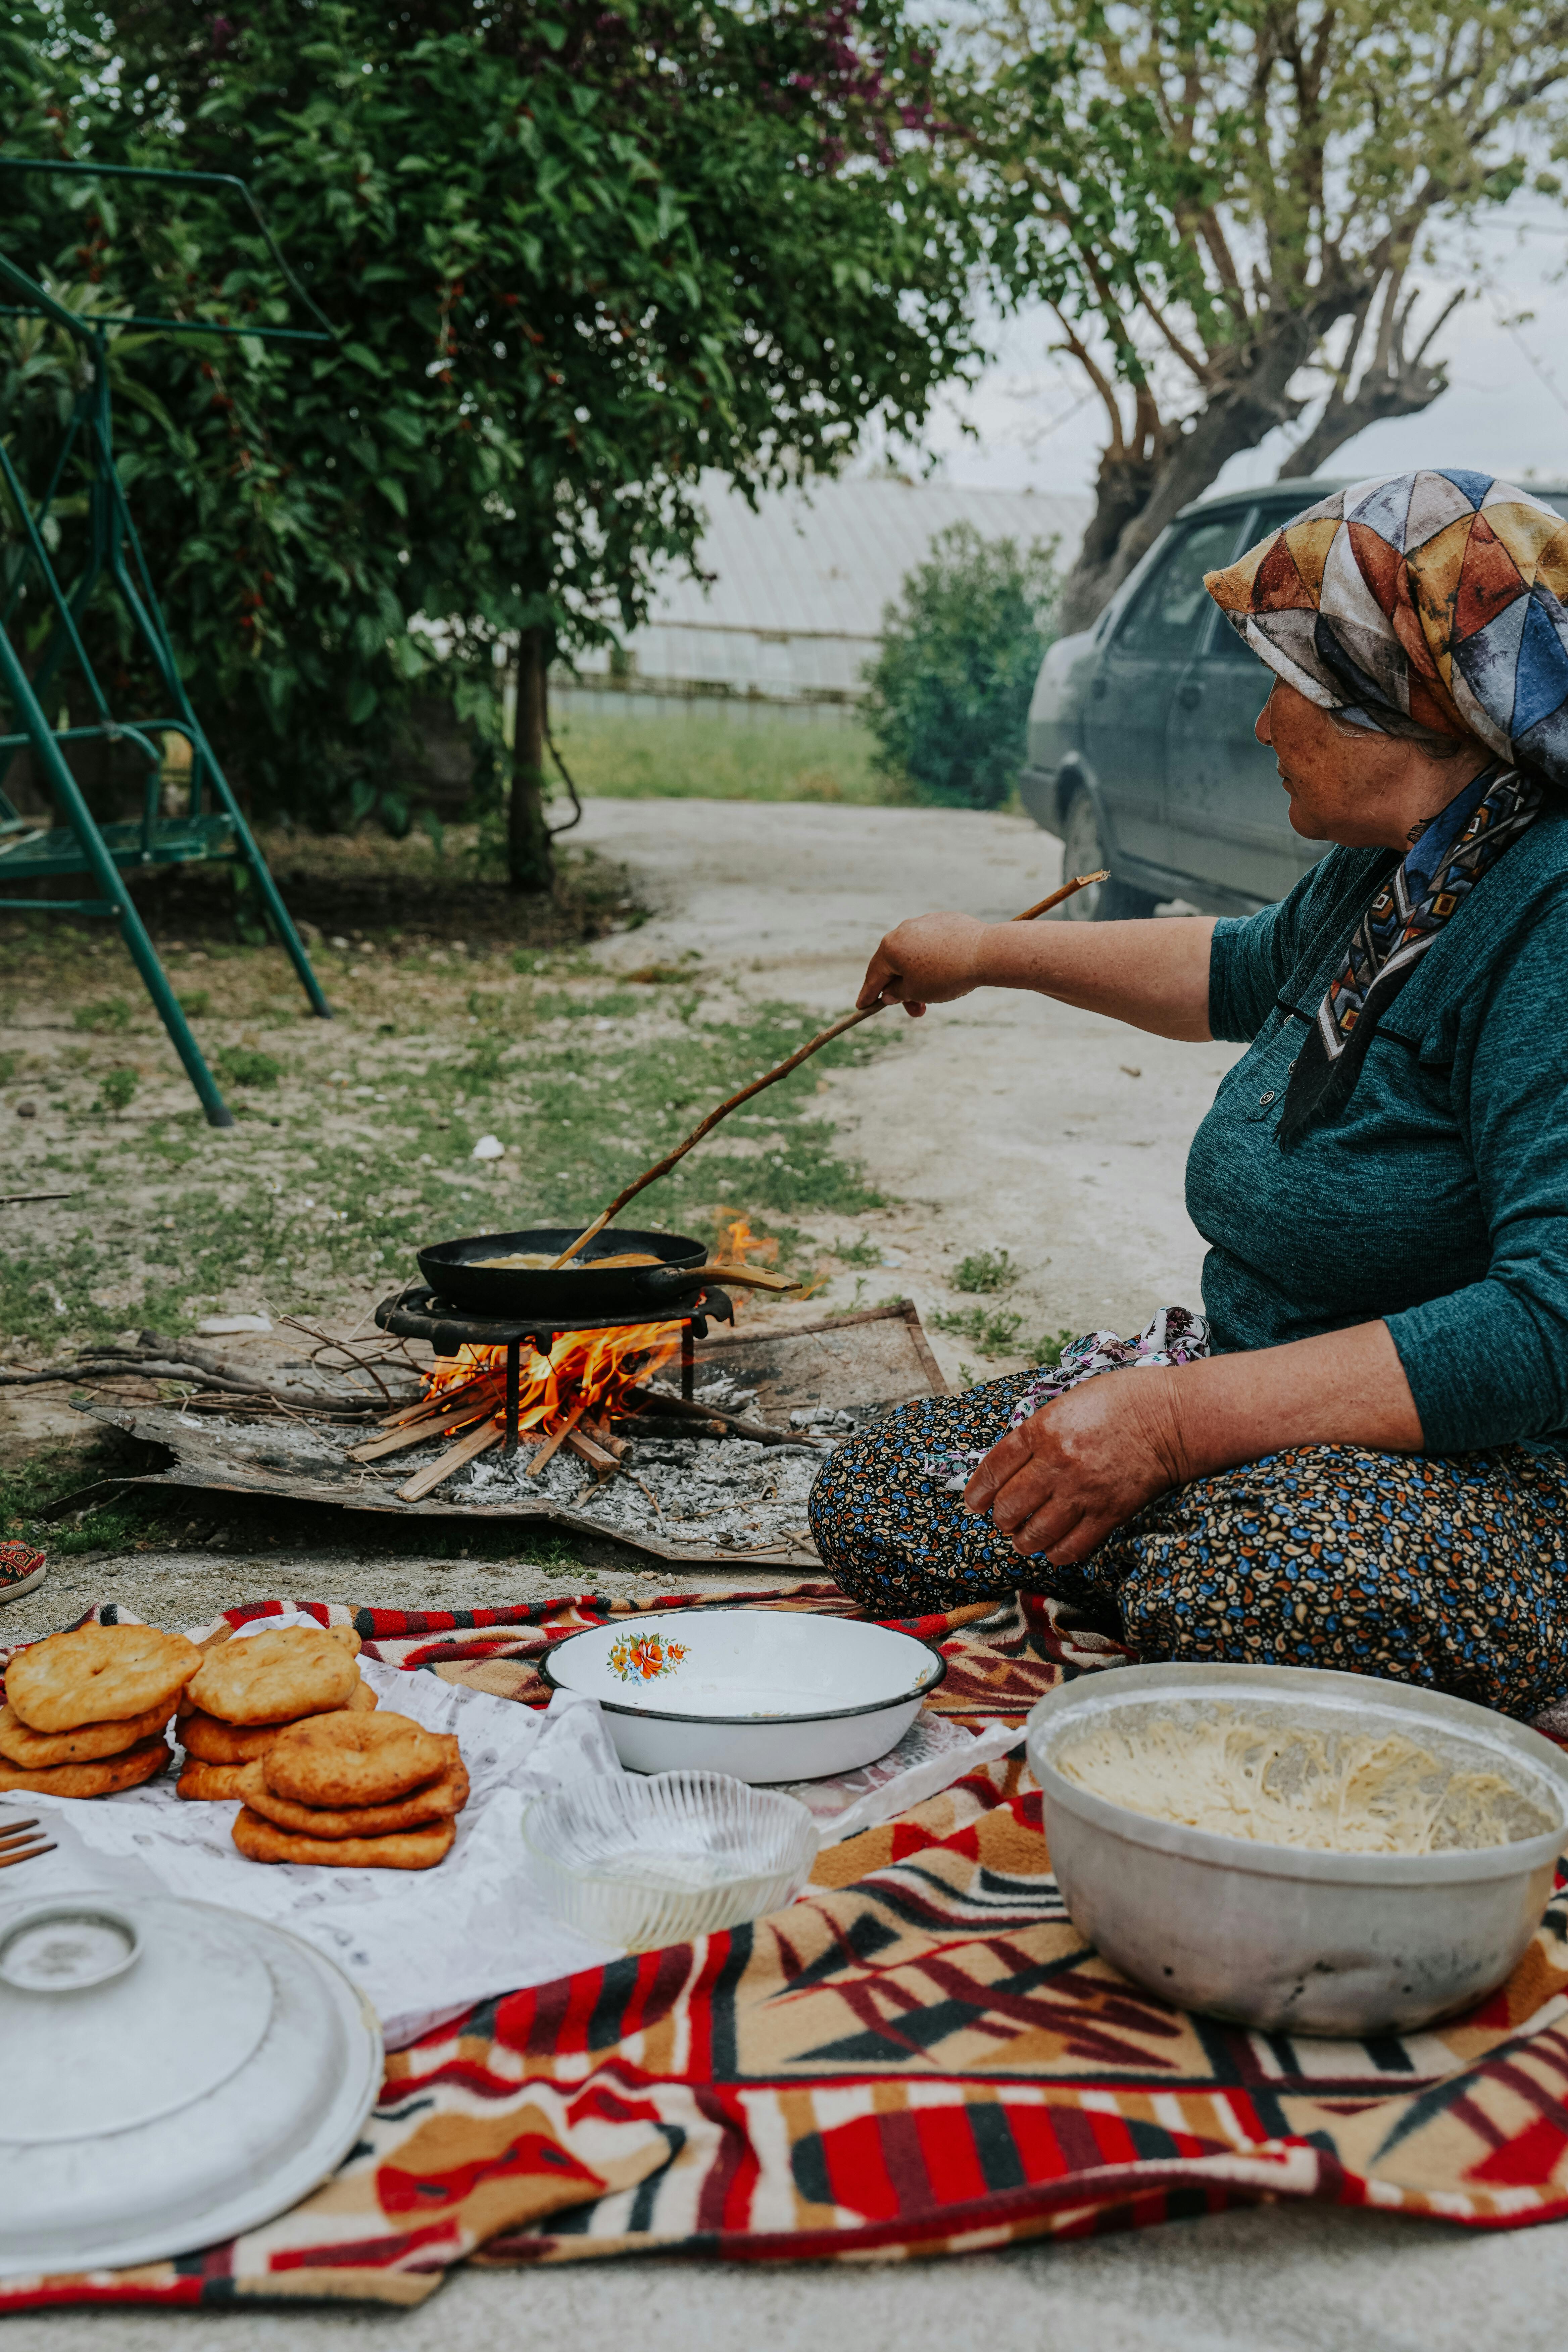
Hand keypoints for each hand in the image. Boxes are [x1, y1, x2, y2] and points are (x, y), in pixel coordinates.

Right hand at [856, 911, 992, 1018]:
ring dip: (920, 976)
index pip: (874, 975)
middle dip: (904, 990)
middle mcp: (903, 930)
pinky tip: (948, 971)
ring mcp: (924, 922)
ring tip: (936, 993)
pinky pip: (933, 944)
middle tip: (917, 1011)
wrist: (985, 953)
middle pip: (895, 965)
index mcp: (890, 947)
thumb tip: (889, 993)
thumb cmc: (947, 975)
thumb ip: (898, 993)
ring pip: (915, 953)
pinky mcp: (945, 921)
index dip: (868, 994)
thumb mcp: (917, 992)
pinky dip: (935, 960)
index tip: (862, 1006)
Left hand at [963, 1369, 1186, 1561]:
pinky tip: (1054, 1549)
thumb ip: (1039, 1431)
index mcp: (1042, 1429)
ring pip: (1034, 1534)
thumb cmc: (1122, 1401)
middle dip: (1001, 1518)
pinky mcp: (1108, 1514)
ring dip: (1023, 1541)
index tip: (974, 1503)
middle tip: (1005, 1519)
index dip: (978, 1491)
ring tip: (1024, 1539)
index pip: (994, 1468)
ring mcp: (1083, 1491)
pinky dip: (1056, 1554)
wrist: (1172, 1417)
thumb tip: (1014, 1460)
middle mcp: (1057, 1463)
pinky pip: (1071, 1548)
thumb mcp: (1068, 1401)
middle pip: (1009, 1506)